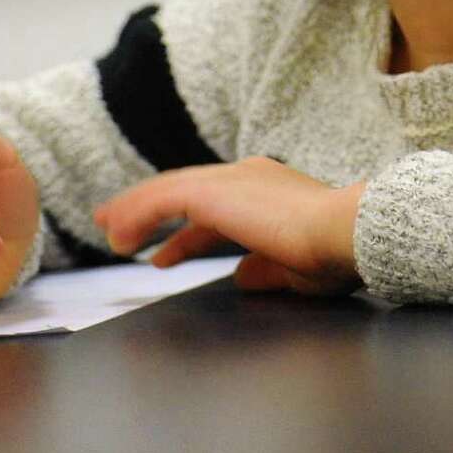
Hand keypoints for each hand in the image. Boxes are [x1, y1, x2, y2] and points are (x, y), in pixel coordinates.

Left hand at [91, 157, 364, 296]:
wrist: (344, 232)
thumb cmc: (333, 253)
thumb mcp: (293, 267)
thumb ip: (265, 270)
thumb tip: (242, 276)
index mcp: (268, 190)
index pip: (215, 208)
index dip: (184, 232)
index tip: (164, 252)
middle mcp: (247, 176)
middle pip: (184, 190)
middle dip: (148, 210)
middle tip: (116, 226)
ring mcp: (229, 180)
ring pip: (167, 190)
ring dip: (133, 211)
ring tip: (108, 232)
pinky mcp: (212, 193)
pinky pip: (161, 199)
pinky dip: (137, 215)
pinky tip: (119, 235)